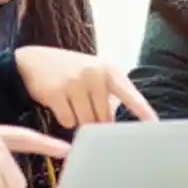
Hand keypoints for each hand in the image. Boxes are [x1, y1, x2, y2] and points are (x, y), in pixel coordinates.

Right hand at [15, 46, 156, 125]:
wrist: (31, 61)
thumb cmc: (69, 72)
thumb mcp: (93, 74)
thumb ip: (107, 95)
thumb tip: (112, 127)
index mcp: (109, 70)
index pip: (131, 95)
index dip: (144, 112)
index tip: (156, 127)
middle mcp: (95, 74)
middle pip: (104, 119)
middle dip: (95, 121)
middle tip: (82, 105)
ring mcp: (76, 82)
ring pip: (86, 122)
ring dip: (79, 120)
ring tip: (70, 101)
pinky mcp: (57, 92)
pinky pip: (68, 121)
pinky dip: (64, 118)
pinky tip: (58, 103)